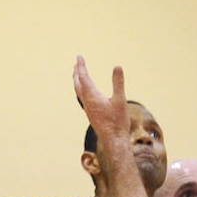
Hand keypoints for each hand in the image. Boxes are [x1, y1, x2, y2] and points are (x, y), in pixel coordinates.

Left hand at [72, 56, 129, 187]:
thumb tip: (118, 66)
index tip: (79, 57)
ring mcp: (87, 108)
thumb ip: (118, 83)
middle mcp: (87, 101)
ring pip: (78, 91)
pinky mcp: (90, 113)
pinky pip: (82, 98)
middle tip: (76, 63)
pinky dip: (81, 90)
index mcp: (92, 96)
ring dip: (77, 81)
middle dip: (77, 72)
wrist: (114, 140)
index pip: (84, 77)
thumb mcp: (120, 100)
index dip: (81, 66)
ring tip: (77, 75)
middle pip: (78, 83)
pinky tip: (86, 93)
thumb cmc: (118, 121)